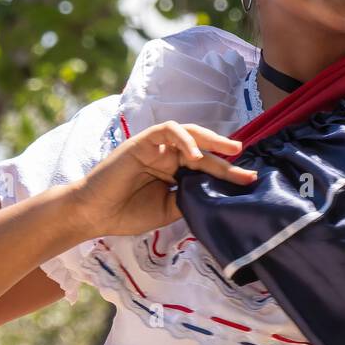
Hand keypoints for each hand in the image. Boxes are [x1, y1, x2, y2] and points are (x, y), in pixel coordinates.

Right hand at [72, 120, 256, 237]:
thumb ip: (190, 197)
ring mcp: (156, 146)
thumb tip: (218, 193)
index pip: (205, 166)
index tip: (249, 180)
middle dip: (226, 153)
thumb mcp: (168, 209)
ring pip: (189, 133)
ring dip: (211, 139)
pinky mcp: (143, 140)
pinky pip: (167, 130)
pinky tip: (194, 154)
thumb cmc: (127, 212)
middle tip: (248, 160)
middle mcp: (168, 155)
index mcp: (174, 171)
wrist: (95, 213)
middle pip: (203, 148)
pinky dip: (183, 138)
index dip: (227, 171)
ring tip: (232, 149)